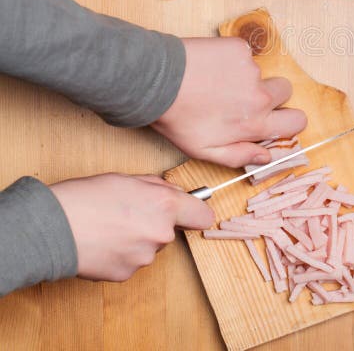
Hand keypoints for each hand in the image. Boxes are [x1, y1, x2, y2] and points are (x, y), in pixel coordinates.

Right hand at [50, 173, 213, 280]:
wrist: (51, 228)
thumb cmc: (86, 197)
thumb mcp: (128, 179)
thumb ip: (158, 188)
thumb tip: (175, 194)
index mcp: (165, 206)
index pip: (203, 216)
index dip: (195, 213)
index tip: (189, 213)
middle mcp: (160, 234)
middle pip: (169, 231)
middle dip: (154, 223)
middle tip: (127, 214)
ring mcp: (144, 257)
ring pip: (149, 247)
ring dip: (136, 240)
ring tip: (108, 228)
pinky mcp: (126, 274)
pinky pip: (131, 262)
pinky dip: (120, 255)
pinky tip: (101, 243)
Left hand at [151, 38, 306, 166]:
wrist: (156, 82)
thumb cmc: (177, 118)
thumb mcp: (204, 150)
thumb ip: (240, 155)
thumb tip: (266, 157)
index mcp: (255, 123)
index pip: (297, 121)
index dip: (290, 120)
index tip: (278, 117)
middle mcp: (259, 96)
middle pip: (286, 91)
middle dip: (274, 94)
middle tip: (246, 96)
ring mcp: (251, 69)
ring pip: (260, 72)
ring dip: (245, 76)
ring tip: (216, 81)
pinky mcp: (239, 48)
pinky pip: (244, 54)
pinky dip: (231, 59)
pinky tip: (210, 67)